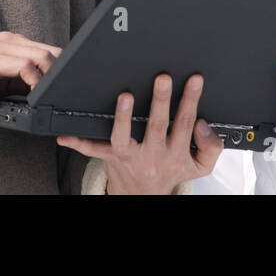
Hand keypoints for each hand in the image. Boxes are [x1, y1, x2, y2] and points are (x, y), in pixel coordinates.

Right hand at [0, 31, 61, 95]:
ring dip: (53, 77)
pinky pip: (25, 65)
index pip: (48, 50)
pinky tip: (35, 94)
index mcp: (11, 42)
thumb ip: (14, 78)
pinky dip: (36, 80)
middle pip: (52, 51)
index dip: (61, 68)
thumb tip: (38, 92)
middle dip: (63, 73)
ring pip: (43, 56)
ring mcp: (0, 47)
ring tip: (53, 96)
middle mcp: (9, 40)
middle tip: (66, 94)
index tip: (66, 87)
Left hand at [56, 73, 222, 193]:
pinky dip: (78, 142)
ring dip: (123, 117)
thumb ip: (210, 146)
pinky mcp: (109, 158)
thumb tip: (203, 124)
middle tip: (162, 79)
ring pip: (124, 138)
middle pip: (157, 126)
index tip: (194, 79)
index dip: (191, 100)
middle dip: (161, 101)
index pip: (185, 123)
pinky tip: (65, 134)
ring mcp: (129, 157)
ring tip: (125, 97)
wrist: (143, 196)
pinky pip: (92, 150)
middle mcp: (153, 156)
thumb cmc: (170, 172)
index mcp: (175, 154)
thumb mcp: (199, 167)